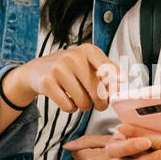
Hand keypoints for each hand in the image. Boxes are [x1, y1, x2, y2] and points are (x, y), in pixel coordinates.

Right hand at [5, 44, 121, 113]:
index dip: (114, 84)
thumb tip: (122, 79)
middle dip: (100, 103)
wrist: (37, 70)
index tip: (117, 91)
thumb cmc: (69, 68)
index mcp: (88, 51)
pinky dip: (70, 108)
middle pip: (97, 91)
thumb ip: (107, 71)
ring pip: (83, 101)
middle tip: (99, 105)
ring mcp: (59, 69)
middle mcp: (73, 57)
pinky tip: (67, 100)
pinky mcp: (47, 83)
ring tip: (80, 99)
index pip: (108, 69)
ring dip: (84, 106)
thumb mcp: (88, 62)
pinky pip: (68, 107)